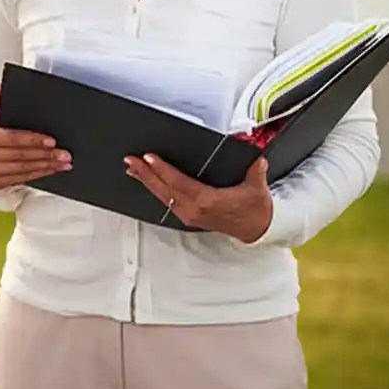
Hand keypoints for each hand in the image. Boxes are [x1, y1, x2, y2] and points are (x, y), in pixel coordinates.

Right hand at [0, 82, 72, 189]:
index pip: (10, 138)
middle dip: (44, 155)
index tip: (52, 140)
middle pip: (19, 156)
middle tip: (65, 153)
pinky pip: (21, 179)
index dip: (31, 139)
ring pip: (22, 169)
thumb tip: (0, 87)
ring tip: (64, 161)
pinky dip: (40, 174)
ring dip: (46, 166)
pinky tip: (53, 169)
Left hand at [124, 153, 272, 243]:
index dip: (163, 170)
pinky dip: (155, 190)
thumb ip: (255, 172)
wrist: (256, 229)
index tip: (150, 158)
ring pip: (162, 196)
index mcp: (208, 201)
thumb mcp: (257, 189)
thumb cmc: (254, 209)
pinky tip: (147, 181)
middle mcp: (194, 209)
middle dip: (145, 174)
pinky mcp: (188, 216)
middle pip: (164, 190)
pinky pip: (167, 201)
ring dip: (146, 181)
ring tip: (132, 168)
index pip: (179, 183)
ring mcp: (189, 214)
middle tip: (130, 160)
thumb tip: (256, 160)